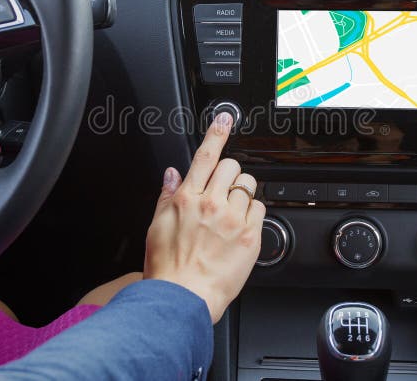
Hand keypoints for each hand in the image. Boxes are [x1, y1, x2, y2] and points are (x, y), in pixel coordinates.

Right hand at [143, 111, 264, 323]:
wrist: (183, 298)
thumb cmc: (167, 268)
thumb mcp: (156, 227)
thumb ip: (167, 196)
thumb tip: (172, 174)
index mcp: (187, 198)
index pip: (205, 155)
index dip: (217, 132)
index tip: (225, 118)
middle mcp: (211, 203)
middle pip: (232, 166)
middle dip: (229, 173)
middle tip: (224, 190)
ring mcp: (233, 218)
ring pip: (248, 185)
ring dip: (242, 193)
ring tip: (231, 214)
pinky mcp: (251, 235)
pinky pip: (260, 208)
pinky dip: (253, 213)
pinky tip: (241, 227)